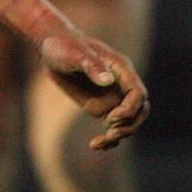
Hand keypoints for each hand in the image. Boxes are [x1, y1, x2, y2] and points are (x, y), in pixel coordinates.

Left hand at [37, 27, 149, 149]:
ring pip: (127, 122)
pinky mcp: (100, 106)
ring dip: (118, 135)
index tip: (111, 117)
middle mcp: (120, 85)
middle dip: (129, 125)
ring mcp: (112, 97)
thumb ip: (92, 66)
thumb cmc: (64, 45)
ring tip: (97, 143)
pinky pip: (112, 126)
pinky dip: (108, 139)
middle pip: (139, 111)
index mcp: (121, 69)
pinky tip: (95, 145)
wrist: (51, 48)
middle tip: (109, 133)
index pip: (138, 93)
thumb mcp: (75, 54)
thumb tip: (108, 81)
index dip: (130, 109)